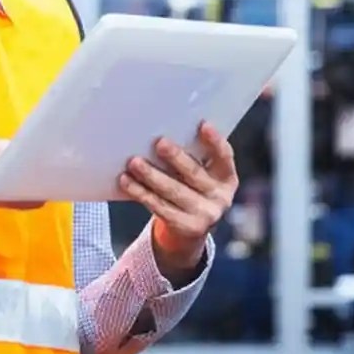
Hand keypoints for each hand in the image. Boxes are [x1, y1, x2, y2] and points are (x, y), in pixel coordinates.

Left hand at [119, 122, 238, 272]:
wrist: (189, 228)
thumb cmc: (190, 188)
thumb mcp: (201, 175)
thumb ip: (193, 157)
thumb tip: (162, 132)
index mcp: (226, 178)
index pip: (224, 156)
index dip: (215, 141)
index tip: (202, 125)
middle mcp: (220, 197)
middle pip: (194, 173)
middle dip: (176, 157)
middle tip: (159, 142)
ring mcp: (204, 215)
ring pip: (173, 191)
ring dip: (152, 175)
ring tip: (134, 162)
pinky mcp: (185, 227)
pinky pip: (159, 206)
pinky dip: (140, 192)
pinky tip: (126, 181)